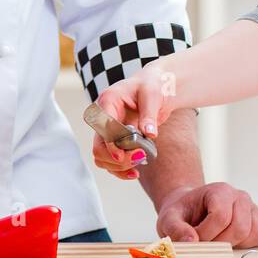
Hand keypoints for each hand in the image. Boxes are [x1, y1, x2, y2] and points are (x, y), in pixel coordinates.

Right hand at [91, 64, 175, 179]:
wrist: (159, 86)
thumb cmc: (154, 84)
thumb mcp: (153, 94)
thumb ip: (149, 114)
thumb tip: (149, 133)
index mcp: (108, 101)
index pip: (103, 128)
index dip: (111, 145)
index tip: (123, 156)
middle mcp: (103, 116)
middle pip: (98, 147)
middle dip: (118, 159)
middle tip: (141, 158)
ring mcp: (107, 129)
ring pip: (102, 158)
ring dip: (119, 166)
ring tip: (140, 162)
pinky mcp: (115, 139)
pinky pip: (110, 161)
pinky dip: (120, 170)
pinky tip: (134, 172)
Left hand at [155, 183, 257, 248]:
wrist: (191, 208)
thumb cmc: (183, 212)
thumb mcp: (169, 217)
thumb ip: (175, 228)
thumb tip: (191, 241)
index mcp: (220, 191)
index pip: (221, 217)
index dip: (206, 234)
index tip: (195, 239)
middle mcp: (240, 198)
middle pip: (240, 228)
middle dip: (221, 243)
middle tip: (207, 244)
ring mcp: (253, 210)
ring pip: (254, 234)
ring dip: (236, 245)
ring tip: (219, 242)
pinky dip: (253, 245)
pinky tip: (236, 244)